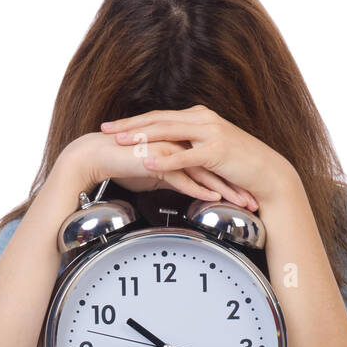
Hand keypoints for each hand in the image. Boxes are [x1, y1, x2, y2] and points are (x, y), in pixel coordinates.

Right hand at [57, 132, 257, 209]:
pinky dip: (200, 189)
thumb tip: (184, 186)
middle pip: (213, 165)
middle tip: (252, 200)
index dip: (228, 176)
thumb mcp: (153, 172)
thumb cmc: (120, 163)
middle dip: (234, 183)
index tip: (244, 191)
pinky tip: (215, 199)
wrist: (95, 156)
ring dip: (224, 188)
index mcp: (178, 142)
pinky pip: (184, 177)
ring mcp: (169, 150)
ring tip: (241, 203)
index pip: (210, 161)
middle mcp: (177, 142)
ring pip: (203, 171)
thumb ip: (171, 175)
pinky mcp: (158, 160)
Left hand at [100, 105, 294, 205]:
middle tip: (106, 129)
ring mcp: (210, 133)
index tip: (112, 126)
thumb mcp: (209, 151)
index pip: (160, 116)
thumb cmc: (238, 166)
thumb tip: (168, 151)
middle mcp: (202, 119)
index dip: (134, 121)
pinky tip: (148, 163)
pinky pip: (185, 156)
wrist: (266, 172)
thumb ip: (189, 146)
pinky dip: (164, 160)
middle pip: (159, 119)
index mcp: (198, 117)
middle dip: (130, 124)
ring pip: (169, 132)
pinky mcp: (216, 151)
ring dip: (142, 137)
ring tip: (121, 142)